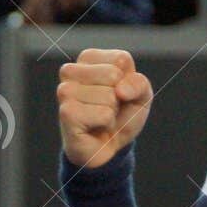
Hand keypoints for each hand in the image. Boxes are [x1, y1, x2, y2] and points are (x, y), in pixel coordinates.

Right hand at [57, 48, 152, 168]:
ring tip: (100, 118)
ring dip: (112, 112)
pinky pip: (104, 114)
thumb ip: (139, 83)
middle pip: (113, 75)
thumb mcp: (141, 95)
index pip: (121, 59)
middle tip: (108, 108)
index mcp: (87, 58)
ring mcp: (65, 91)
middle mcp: (70, 71)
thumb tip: (120, 90)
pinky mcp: (67, 113)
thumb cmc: (121, 115)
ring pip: (109, 96)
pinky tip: (95, 127)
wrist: (109, 147)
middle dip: (120, 97)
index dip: (128, 81)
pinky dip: (107, 124)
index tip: (118, 93)